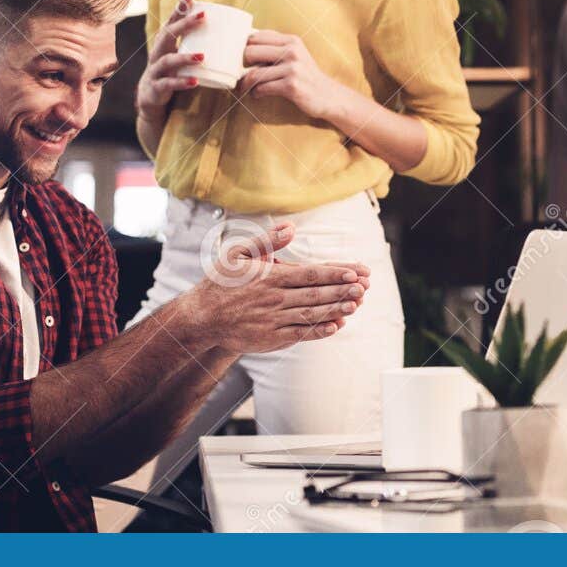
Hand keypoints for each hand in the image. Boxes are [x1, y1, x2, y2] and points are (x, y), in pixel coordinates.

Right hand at [136, 0, 206, 121]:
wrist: (151, 101)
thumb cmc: (172, 75)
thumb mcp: (181, 60)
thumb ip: (198, 48)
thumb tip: (231, 38)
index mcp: (164, 45)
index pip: (171, 22)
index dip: (179, 9)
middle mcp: (157, 54)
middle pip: (167, 35)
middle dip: (184, 24)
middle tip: (203, 16)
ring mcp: (154, 71)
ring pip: (167, 61)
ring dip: (185, 57)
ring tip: (202, 56)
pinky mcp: (155, 89)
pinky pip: (168, 84)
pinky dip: (181, 82)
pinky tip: (194, 82)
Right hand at [185, 223, 368, 354]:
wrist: (202, 317)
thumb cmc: (221, 282)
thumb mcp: (237, 254)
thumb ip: (266, 241)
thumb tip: (291, 228)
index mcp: (270, 277)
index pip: (309, 274)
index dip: (334, 273)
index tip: (354, 271)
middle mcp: (275, 299)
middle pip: (316, 294)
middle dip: (343, 290)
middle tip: (364, 287)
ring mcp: (274, 320)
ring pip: (312, 314)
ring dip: (336, 309)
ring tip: (356, 305)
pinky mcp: (272, 338)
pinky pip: (301, 334)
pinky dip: (320, 330)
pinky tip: (336, 326)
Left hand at [239, 30, 344, 120]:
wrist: (329, 95)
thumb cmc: (307, 75)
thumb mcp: (296, 54)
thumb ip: (276, 47)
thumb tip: (246, 46)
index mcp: (291, 40)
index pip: (256, 37)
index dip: (245, 47)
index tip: (242, 59)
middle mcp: (292, 51)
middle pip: (250, 52)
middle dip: (241, 65)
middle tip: (241, 74)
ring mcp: (292, 69)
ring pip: (254, 73)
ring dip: (246, 83)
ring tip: (245, 87)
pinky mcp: (291, 86)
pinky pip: (262, 88)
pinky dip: (256, 93)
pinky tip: (258, 94)